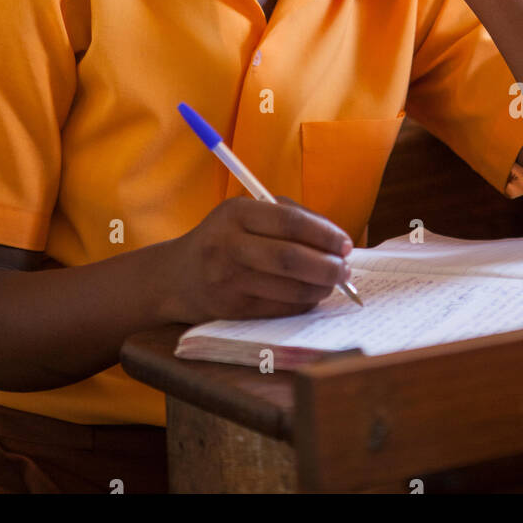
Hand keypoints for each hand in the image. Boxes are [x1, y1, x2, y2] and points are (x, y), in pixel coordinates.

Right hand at [161, 197, 352, 323]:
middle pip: (291, 258)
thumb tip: (335, 238)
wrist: (177, 277)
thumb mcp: (245, 213)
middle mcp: (229, 245)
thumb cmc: (225, 238)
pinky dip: (304, 303)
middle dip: (327, 266)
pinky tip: (311, 295)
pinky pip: (280, 308)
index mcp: (235, 213)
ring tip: (332, 282)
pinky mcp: (233, 310)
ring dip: (320, 287)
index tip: (345, 243)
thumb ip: (287, 216)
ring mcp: (229, 281)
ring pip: (289, 288)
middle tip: (345, 268)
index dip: (324, 234)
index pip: (289, 221)